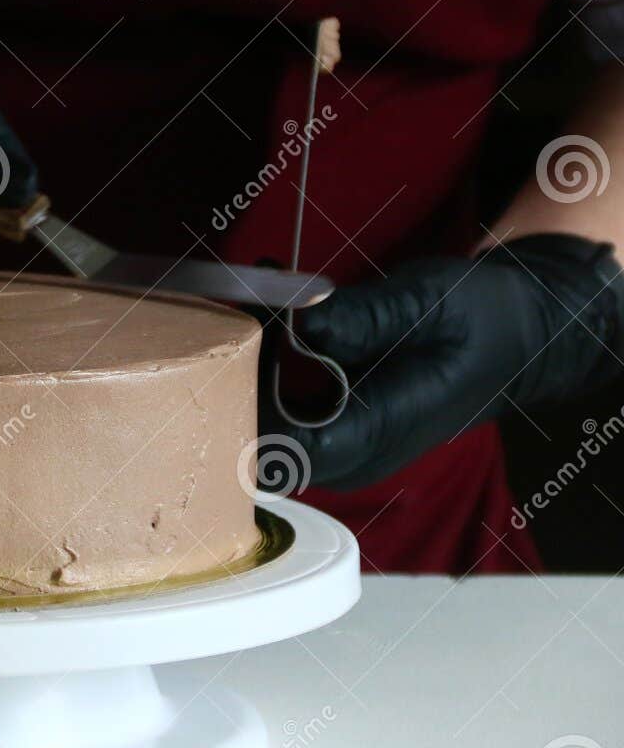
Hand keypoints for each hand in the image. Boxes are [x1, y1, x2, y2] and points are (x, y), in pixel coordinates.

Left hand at [266, 234, 623, 489]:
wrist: (516, 337)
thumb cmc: (480, 319)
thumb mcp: (429, 302)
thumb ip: (366, 318)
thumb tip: (305, 326)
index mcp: (379, 432)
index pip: (285, 450)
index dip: (243, 407)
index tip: (232, 350)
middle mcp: (351, 453)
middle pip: (259, 438)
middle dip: (237, 377)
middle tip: (246, 304)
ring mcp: (338, 445)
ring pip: (261, 422)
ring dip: (249, 364)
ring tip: (262, 294)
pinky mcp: (330, 426)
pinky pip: (278, 405)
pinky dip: (267, 362)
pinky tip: (275, 310)